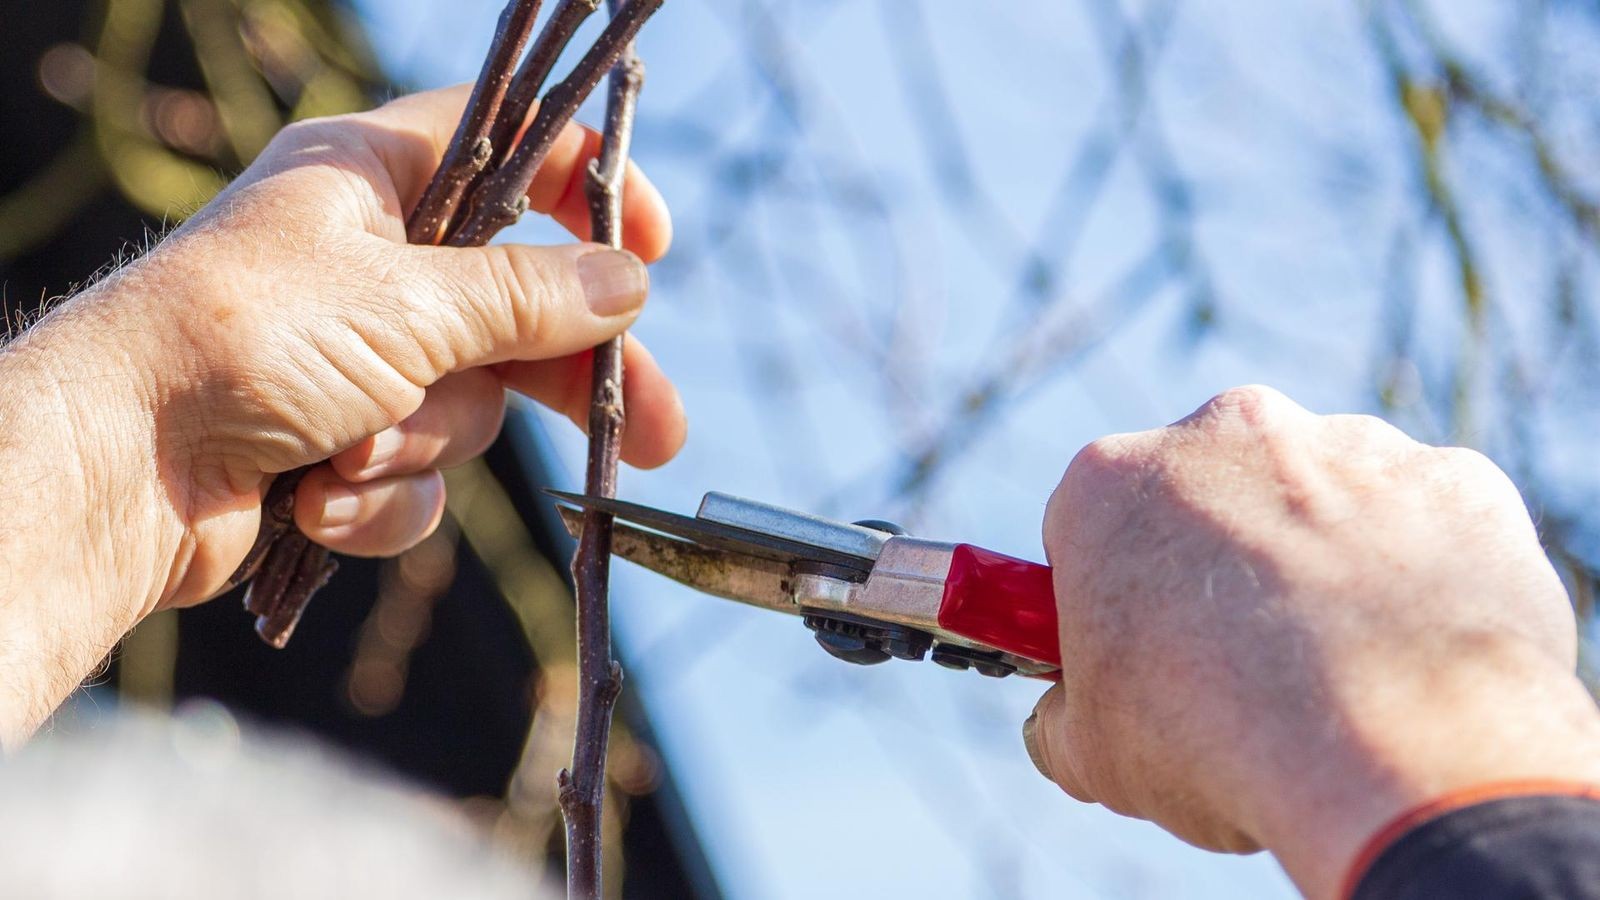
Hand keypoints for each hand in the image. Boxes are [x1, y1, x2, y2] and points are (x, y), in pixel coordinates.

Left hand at [17, 84, 684, 614]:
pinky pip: (413, 474)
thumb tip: (631, 282)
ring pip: (466, 405)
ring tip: (356, 451)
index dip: (587, 193)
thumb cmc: (245, 341)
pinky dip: (376, 497)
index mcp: (372, 180)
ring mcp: (352, 357)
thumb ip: (531, 295)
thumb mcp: (409, 302)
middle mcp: (367, 263)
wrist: (114, 472)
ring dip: (421, 441)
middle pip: (516, 308)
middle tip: (656, 432)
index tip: (656, 246)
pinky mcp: (335, 445)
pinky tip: (320, 499)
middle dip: (569, 379)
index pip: (509, 155)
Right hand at [1024, 386, 1599, 898]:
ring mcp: (1350, 444)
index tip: (1135, 644)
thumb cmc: (1219, 741)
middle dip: (1219, 559)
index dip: (1110, 589)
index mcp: (1110, 481)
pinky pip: (1426, 524)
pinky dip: (1420, 574)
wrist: (1400, 749)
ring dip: (1322, 559)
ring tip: (1340, 670)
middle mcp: (1226, 431)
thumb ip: (1066, 713)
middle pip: (1211, 491)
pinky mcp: (1455, 478)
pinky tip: (1413, 651)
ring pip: (1324, 498)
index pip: (1092, 523)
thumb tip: (1068, 723)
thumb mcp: (1091, 752)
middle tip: (1236, 661)